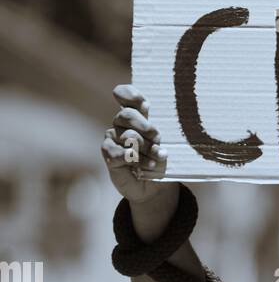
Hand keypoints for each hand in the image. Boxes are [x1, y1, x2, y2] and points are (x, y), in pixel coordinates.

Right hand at [101, 85, 178, 229]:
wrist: (156, 187)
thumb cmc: (161, 160)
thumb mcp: (166, 143)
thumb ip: (160, 128)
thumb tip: (153, 115)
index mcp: (136, 114)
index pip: (124, 94)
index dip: (130, 95)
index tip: (145, 104)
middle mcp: (121, 123)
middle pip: (126, 115)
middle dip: (145, 127)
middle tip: (158, 138)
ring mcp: (113, 138)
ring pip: (127, 136)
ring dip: (146, 148)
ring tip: (159, 157)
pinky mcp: (109, 154)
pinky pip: (118, 152)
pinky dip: (136, 159)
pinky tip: (147, 165)